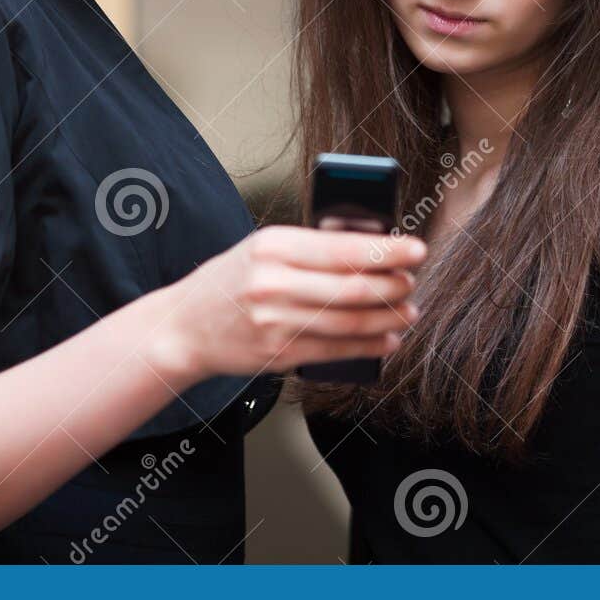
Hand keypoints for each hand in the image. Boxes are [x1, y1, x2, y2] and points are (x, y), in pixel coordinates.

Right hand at [154, 225, 424, 379]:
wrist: (183, 328)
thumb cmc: (229, 282)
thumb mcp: (262, 248)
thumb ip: (309, 247)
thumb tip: (372, 249)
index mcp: (272, 245)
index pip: (343, 247)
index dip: (387, 250)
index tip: (416, 248)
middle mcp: (272, 282)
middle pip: (352, 286)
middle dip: (394, 285)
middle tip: (413, 282)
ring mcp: (275, 321)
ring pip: (350, 322)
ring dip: (389, 318)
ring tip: (409, 311)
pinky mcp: (278, 354)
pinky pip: (336, 350)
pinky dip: (370, 346)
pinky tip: (388, 339)